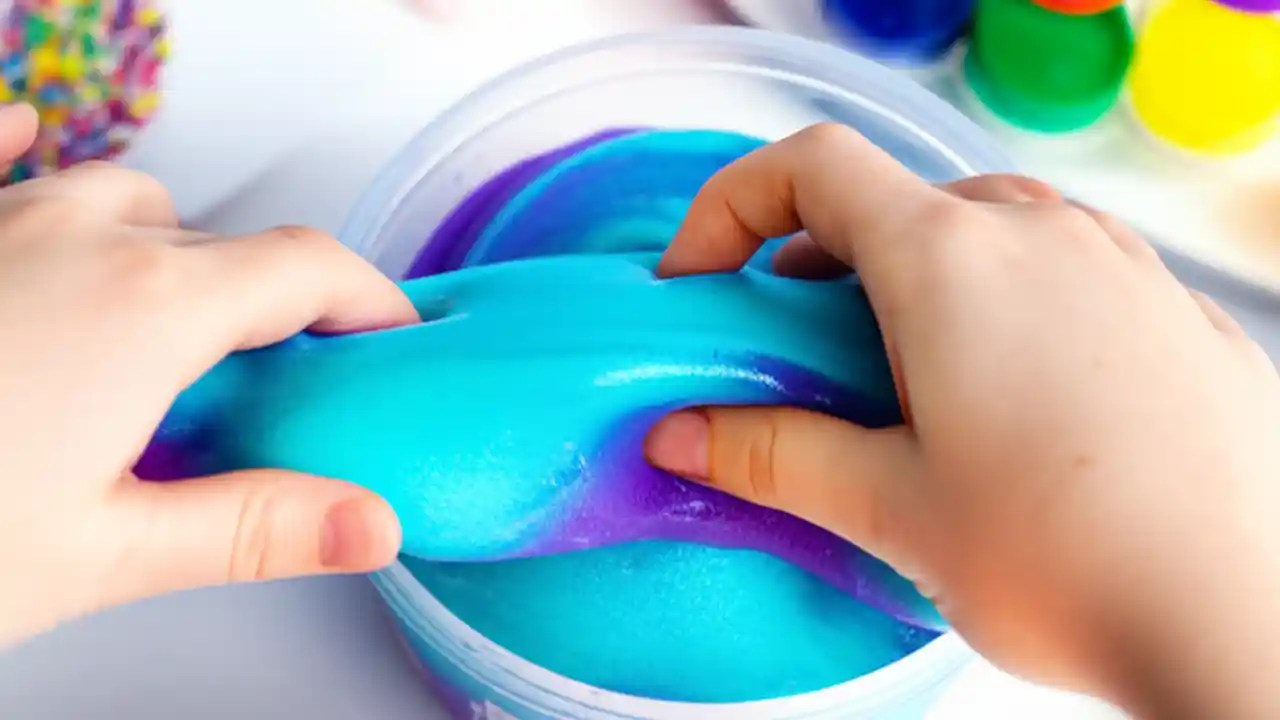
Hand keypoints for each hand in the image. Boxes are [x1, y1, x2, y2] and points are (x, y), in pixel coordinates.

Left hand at [0, 105, 415, 645]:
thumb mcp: (101, 556)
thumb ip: (256, 529)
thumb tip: (372, 525)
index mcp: (148, 309)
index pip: (308, 270)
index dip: (369, 297)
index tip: (391, 334)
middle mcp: (79, 235)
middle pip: (224, 243)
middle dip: (275, 300)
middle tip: (283, 376)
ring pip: (125, 200)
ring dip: (173, 251)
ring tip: (166, 326)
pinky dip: (27, 144)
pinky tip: (27, 141)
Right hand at [645, 124, 1279, 718]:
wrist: (1255, 626)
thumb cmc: (1074, 563)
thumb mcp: (892, 509)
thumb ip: (772, 455)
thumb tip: (681, 436)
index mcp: (952, 259)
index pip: (813, 165)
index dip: (732, 206)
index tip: (703, 280)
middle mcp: (1043, 235)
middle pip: (894, 202)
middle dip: (819, 263)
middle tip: (793, 353)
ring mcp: (1120, 266)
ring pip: (981, 235)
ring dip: (913, 286)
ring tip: (900, 385)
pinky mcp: (1172, 311)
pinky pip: (1059, 273)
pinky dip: (999, 309)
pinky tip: (1007, 408)